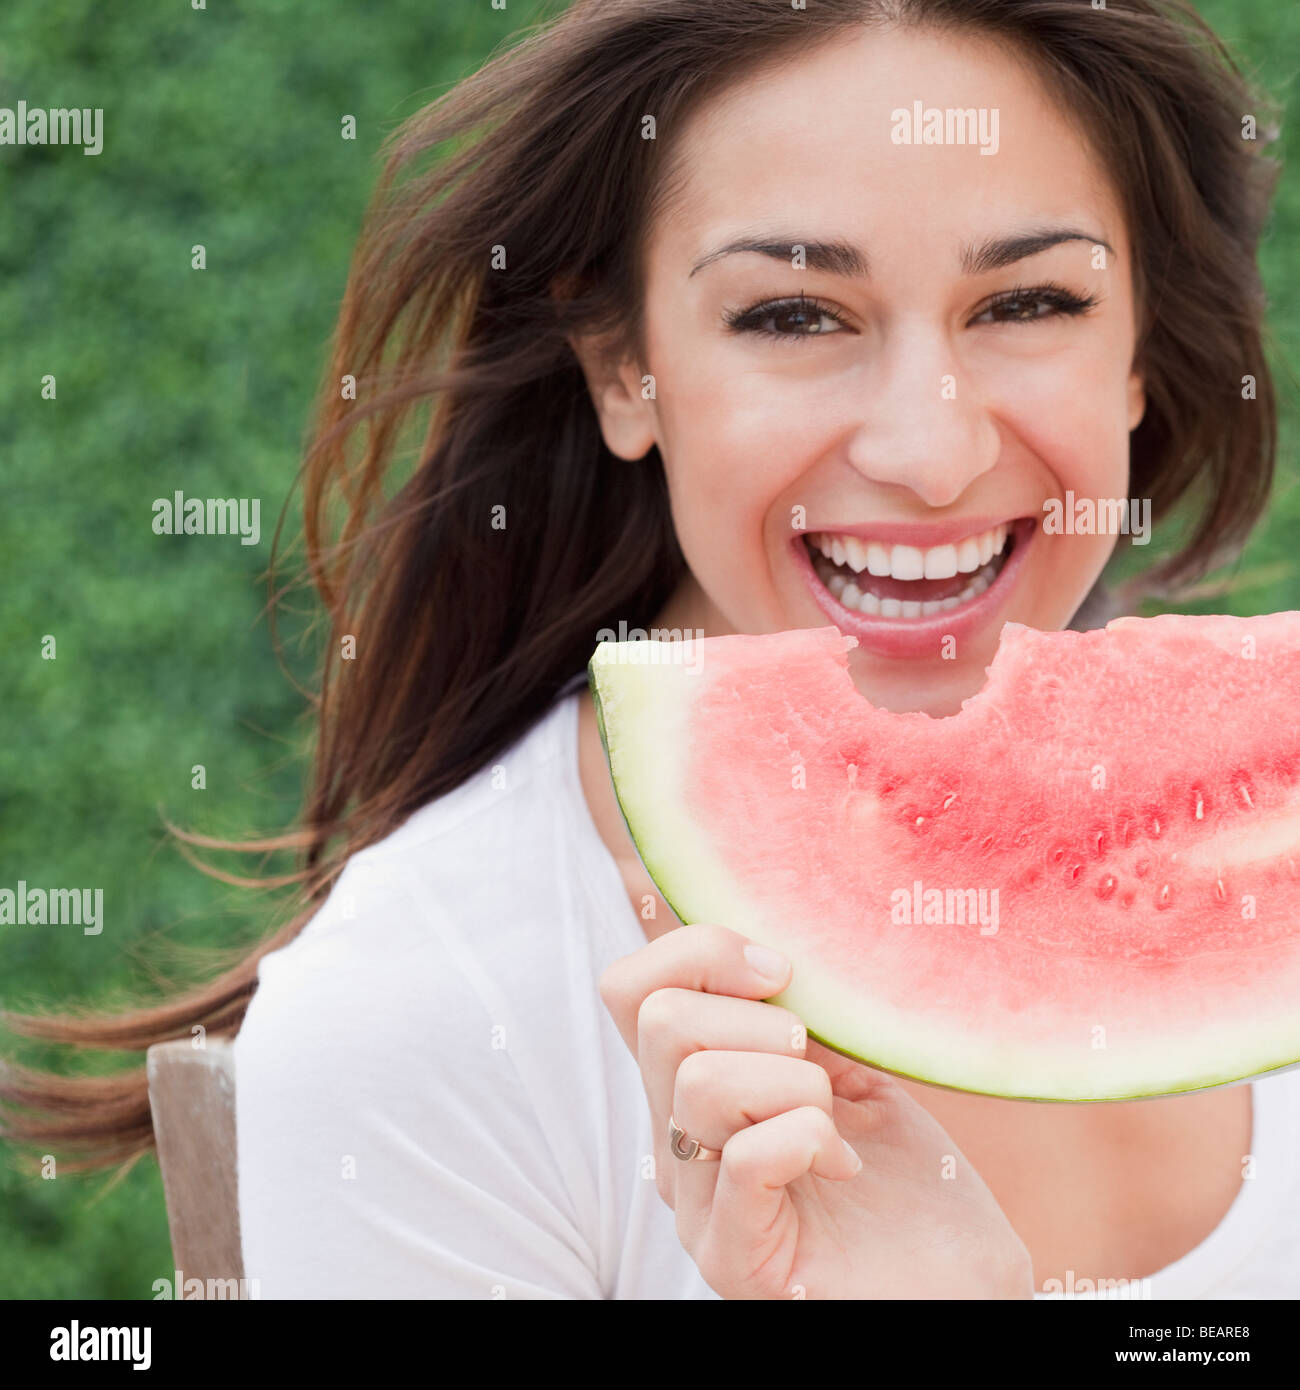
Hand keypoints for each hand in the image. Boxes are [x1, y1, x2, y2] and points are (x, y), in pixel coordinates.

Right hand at [600, 923, 1033, 1299]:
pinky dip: (812, 1138)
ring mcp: (697, 1205)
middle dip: (761, 1018)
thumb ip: (796, 1018)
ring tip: (835, 1122)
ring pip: (700, 1082)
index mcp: (693, 1089)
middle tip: (817, 1063)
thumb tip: (772, 952)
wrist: (960, 1284)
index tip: (780, 974)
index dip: (698, 952)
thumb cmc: (909, 1182)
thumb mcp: (850, 1070)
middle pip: (661, 1020)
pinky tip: (843, 1165)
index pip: (629, 989)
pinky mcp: (733, 1260)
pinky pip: (749, 1157)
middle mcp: (677, 1144)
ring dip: (796, 1082)